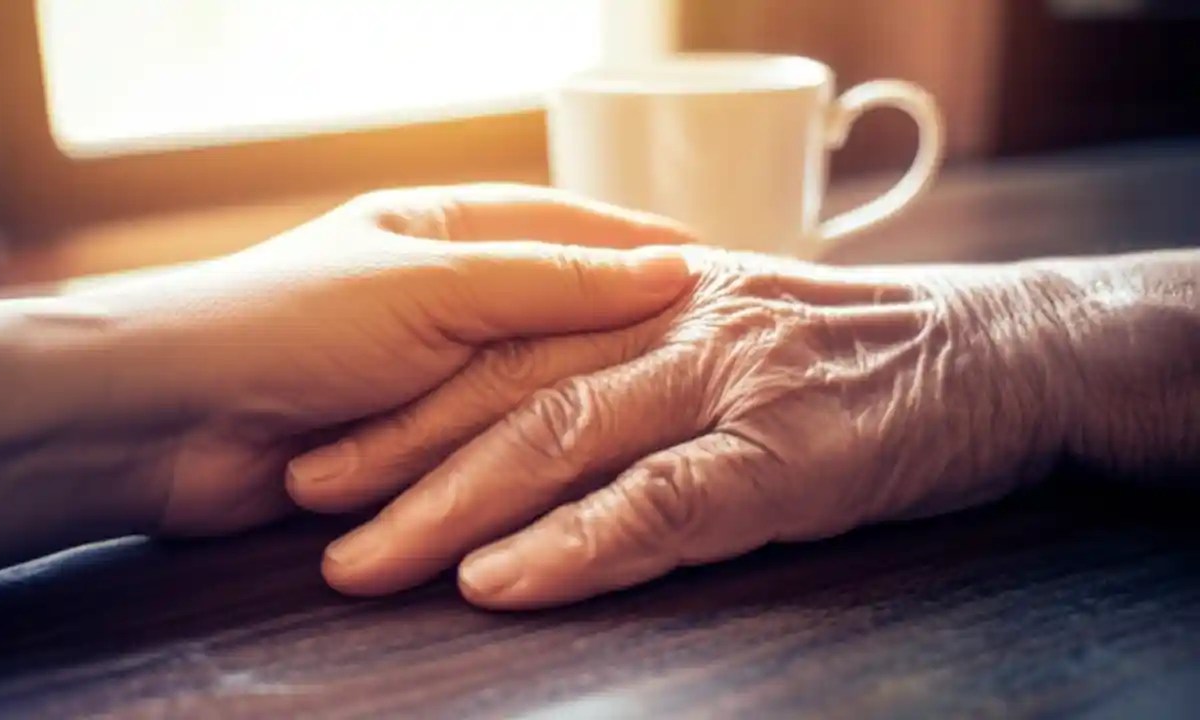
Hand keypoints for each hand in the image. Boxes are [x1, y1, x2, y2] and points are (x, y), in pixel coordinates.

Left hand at [75, 185, 693, 537]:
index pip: (562, 223)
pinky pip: (485, 438)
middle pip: (551, 300)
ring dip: (580, 387)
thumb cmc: (291, 327)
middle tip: (700, 337)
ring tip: (662, 398)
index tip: (705, 266)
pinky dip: (529, 447)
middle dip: (619, 318)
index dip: (635, 244)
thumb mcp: (437, 290)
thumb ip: (551, 282)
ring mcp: (419, 366)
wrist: (170, 421)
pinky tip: (584, 457)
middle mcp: (434, 289)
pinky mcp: (403, 437)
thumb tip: (670, 269)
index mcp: (438, 227)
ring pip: (523, 377)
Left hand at [291, 249, 1074, 607]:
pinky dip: (573, 545)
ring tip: (368, 562)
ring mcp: (722, 383)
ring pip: (559, 438)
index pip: (502, 339)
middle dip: (397, 451)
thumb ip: (638, 343)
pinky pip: (656, 503)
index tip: (328, 448)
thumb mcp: (733, 321)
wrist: (994, 356)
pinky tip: (501, 582)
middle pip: (506, 386)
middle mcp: (670, 322)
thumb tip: (542, 389)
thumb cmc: (853, 353)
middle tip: (308, 504)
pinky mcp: (777, 453)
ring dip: (452, 504)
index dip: (407, 395)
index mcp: (649, 291)